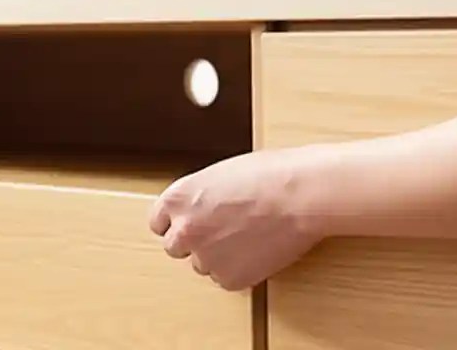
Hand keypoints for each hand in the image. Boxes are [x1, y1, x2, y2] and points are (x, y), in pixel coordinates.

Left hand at [149, 149, 324, 291]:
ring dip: (218, 257)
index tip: (191, 225)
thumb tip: (200, 210)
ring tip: (247, 238)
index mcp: (178, 199)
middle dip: (195, 242)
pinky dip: (240, 271)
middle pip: (175, 248)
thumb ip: (199, 197)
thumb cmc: (268, 176)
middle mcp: (184, 230)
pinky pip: (227, 280)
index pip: (158, 223)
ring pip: (202, 265)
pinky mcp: (229, 279)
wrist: (298, 197)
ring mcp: (205, 257)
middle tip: (221, 233)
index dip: (177, 223)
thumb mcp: (219, 176)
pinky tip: (258, 251)